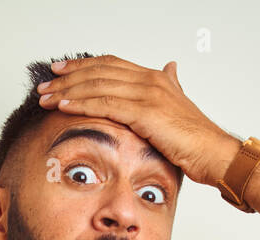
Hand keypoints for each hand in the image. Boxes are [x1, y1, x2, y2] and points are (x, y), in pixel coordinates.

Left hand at [36, 55, 238, 188]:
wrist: (215, 154)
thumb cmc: (197, 140)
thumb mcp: (180, 106)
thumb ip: (171, 85)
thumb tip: (171, 67)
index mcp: (156, 78)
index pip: (111, 64)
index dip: (84, 65)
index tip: (61, 70)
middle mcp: (150, 80)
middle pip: (100, 71)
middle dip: (68, 76)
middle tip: (45, 82)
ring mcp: (148, 94)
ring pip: (98, 85)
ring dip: (67, 89)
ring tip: (45, 96)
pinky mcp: (145, 112)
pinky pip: (105, 104)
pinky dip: (81, 103)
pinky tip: (63, 105)